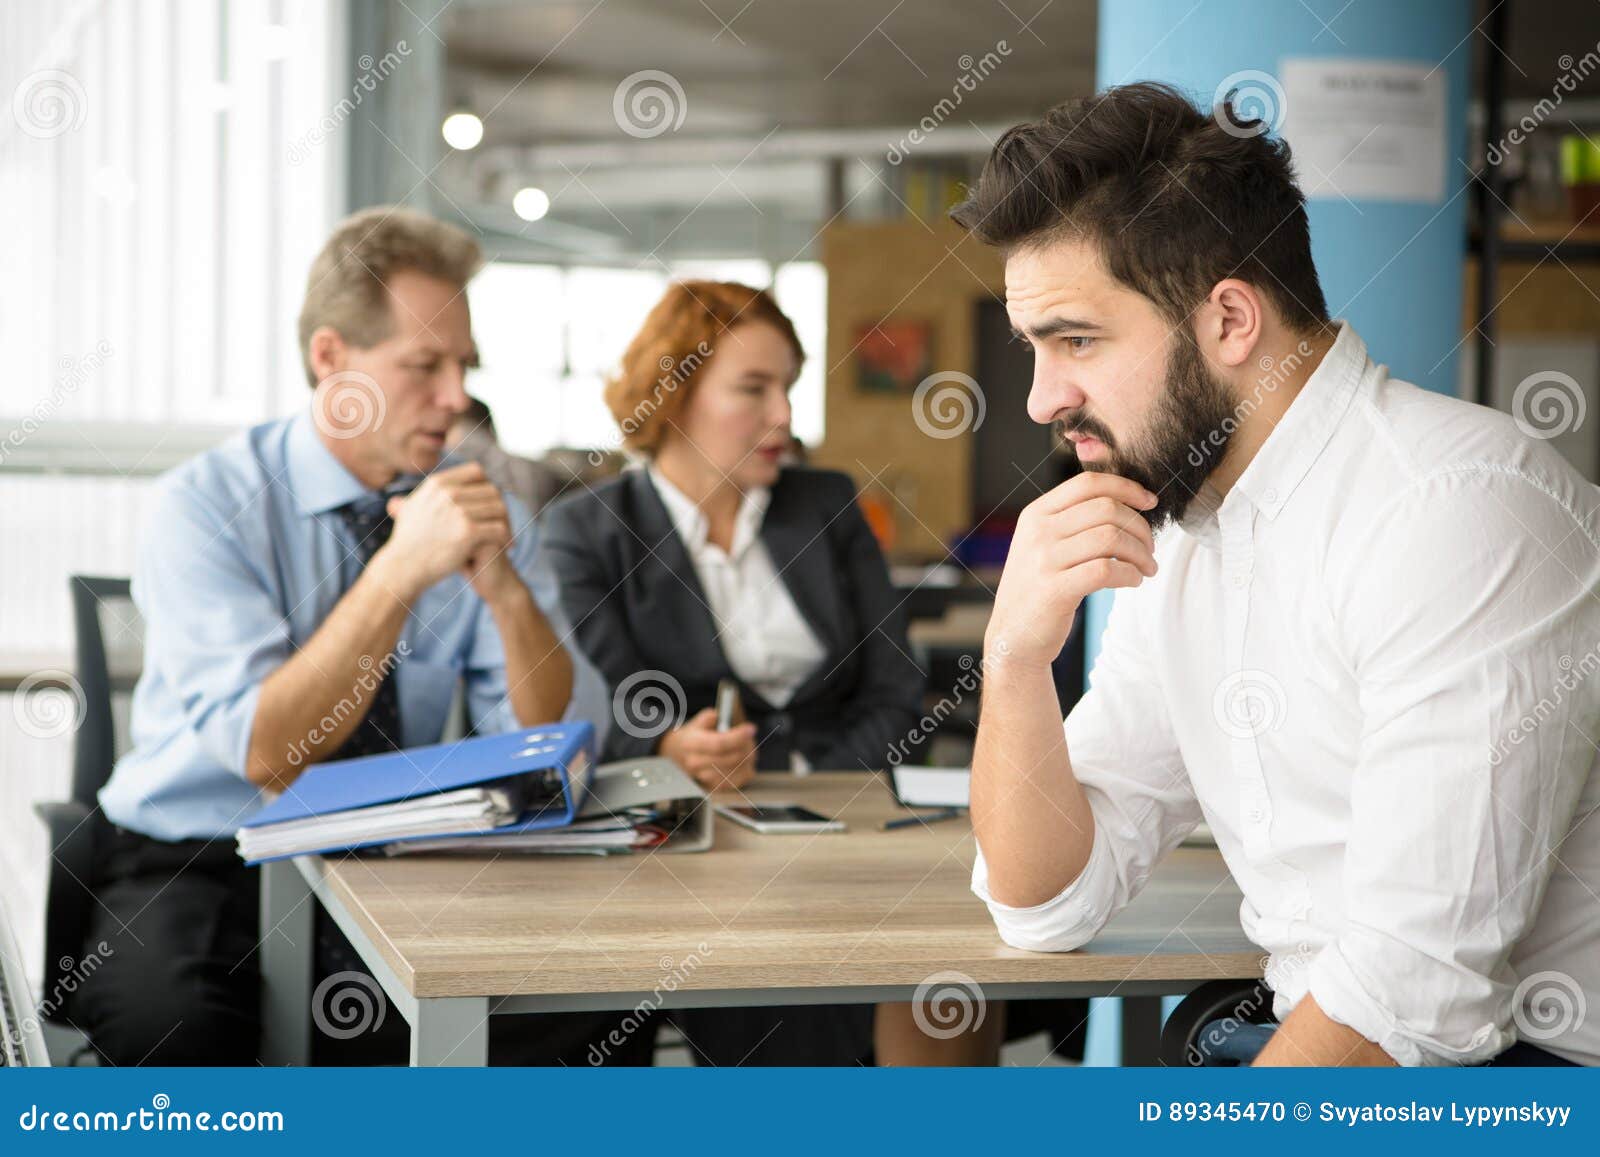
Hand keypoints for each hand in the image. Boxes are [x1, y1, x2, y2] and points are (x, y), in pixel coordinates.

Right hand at [374, 463, 515, 601]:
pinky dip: (507, 538)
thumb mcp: (409, 510)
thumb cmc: (406, 543)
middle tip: (504, 523)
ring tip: (507, 537)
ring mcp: (458, 511)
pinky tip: (506, 547)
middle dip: (500, 507)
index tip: (489, 503)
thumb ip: (420, 498)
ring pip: (499, 509)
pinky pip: (499, 528)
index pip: (476, 471)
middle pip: (492, 490)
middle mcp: (448, 492)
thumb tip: (414, 493)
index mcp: (437, 483)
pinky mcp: (467, 531)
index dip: (486, 485)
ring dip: (507, 523)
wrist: (403, 567)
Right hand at [658, 708, 757, 791]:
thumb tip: (722, 719)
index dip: (738, 737)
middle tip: (750, 735)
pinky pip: (740, 780)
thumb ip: (711, 717)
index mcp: (691, 744)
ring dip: (748, 756)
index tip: (750, 728)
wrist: (680, 753)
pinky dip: (746, 768)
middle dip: (746, 745)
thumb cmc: (694, 736)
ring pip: (737, 769)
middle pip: (731, 757)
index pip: (719, 744)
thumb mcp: (699, 721)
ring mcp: (705, 778)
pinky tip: (744, 759)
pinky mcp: (716, 787)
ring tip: (746, 746)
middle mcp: (696, 764)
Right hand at [985, 473, 1158, 666]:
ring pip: (1111, 538)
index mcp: (1036, 514)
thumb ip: (1072, 520)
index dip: (1127, 488)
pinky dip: (1130, 574)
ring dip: (1141, 553)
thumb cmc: (1038, 588)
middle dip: (1140, 527)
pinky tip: (1133, 581)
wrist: (1012, 637)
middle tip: (1150, 549)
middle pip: (1106, 509)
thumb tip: (1125, 499)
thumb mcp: (1043, 545)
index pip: (1088, 483)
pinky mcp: (1055, 590)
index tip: (1150, 502)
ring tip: (1147, 568)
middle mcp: (1038, 532)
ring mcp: (1044, 561)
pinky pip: (1107, 570)